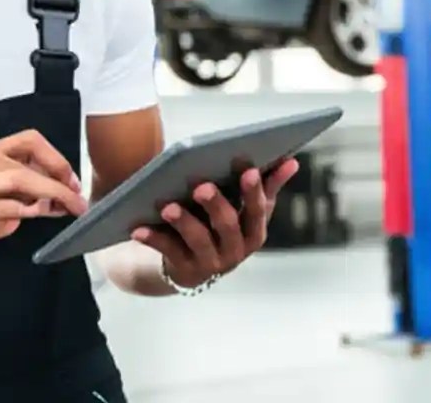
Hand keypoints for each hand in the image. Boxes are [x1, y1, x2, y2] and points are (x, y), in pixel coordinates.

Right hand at [0, 130, 87, 274]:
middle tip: (79, 199)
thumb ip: (15, 198)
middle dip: (62, 179)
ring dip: (54, 195)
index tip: (70, 178)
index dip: (56, 157)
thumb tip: (46, 204)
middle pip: (31, 162)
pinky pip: (10, 208)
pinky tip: (39, 217)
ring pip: (24, 180)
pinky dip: (30, 212)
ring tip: (70, 208)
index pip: (30, 140)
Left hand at [130, 158, 299, 288]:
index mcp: (254, 232)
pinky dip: (153, 239)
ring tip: (167, 206)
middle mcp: (236, 250)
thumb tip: (291, 161)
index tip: (248, 170)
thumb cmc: (221, 227)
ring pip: (198, 240)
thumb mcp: (244, 210)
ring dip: (183, 221)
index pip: (258, 210)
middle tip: (202, 186)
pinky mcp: (184, 270)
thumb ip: (266, 186)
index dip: (254, 191)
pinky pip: (168, 252)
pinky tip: (138, 228)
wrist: (190, 267)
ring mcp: (210, 262)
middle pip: (228, 225)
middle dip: (216, 205)